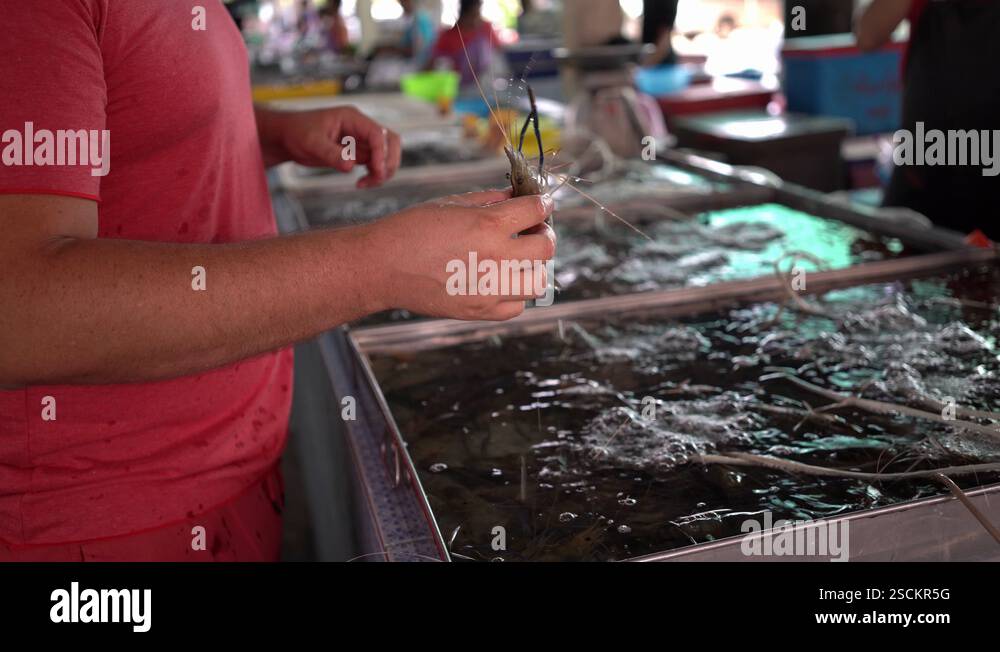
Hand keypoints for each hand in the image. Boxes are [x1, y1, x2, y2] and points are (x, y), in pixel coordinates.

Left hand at [257, 107, 401, 187]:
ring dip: (383, 171)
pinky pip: (375, 163)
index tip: (376, 172)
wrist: (287, 137)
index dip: (381, 154)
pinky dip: (374, 175)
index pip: (378, 134)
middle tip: (376, 179)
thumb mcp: (311, 143)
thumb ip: (331, 154)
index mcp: (352, 118)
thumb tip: (350, 166)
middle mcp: (360, 128)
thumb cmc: (296, 133)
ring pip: (385, 154)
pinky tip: (360, 183)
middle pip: (390, 142)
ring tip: (365, 183)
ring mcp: (360, 140)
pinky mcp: (357, 152)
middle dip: (389, 162)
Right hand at [365, 189, 555, 320]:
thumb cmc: (413, 229)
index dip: (543, 203)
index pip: (537, 210)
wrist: (383, 266)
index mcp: (488, 224)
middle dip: (544, 234)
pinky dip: (515, 294)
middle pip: (546, 247)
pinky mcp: (480, 311)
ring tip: (518, 259)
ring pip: (539, 281)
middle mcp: (495, 257)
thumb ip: (490, 200)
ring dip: (534, 267)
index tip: (541, 204)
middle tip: (532, 231)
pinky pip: (517, 307)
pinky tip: (501, 281)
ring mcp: (489, 288)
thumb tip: (516, 197)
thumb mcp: (452, 203)